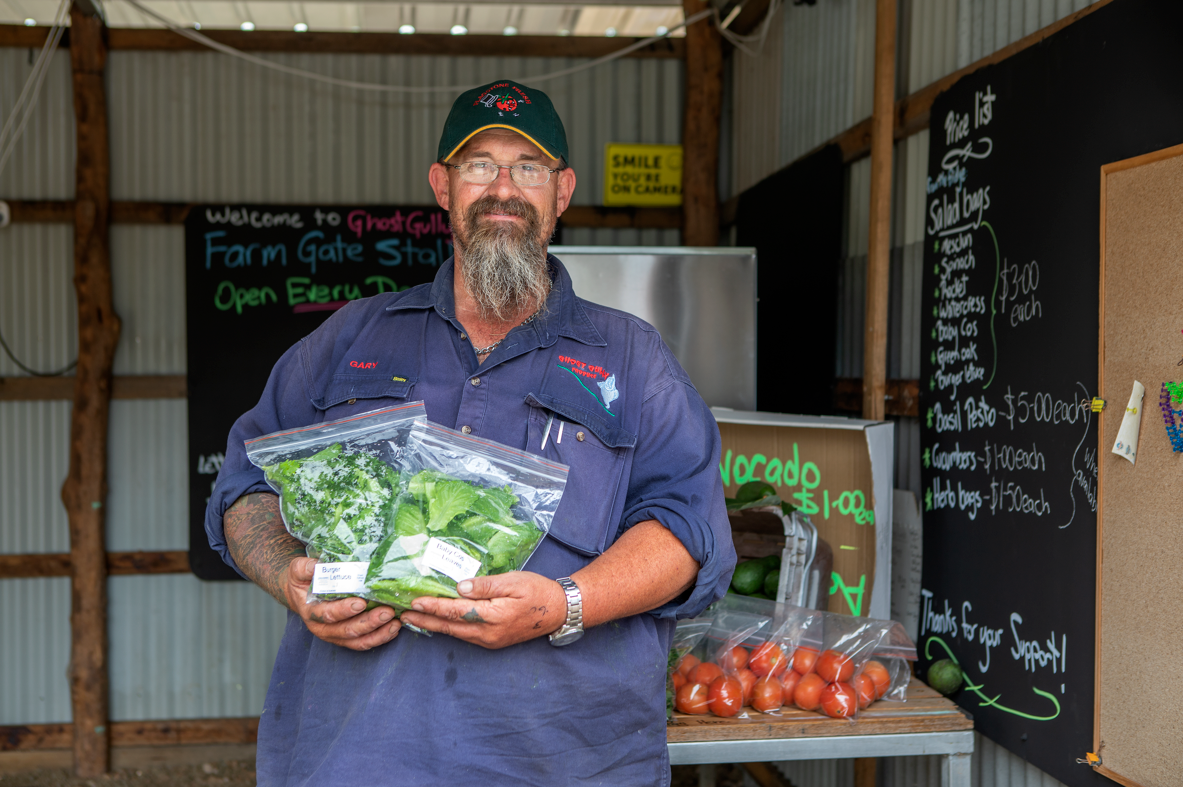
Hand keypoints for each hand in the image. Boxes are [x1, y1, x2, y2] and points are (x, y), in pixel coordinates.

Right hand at [283, 557, 401, 650]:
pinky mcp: (347, 638)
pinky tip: (394, 629)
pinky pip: (364, 643)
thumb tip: (314, 564)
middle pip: (346, 631)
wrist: (301, 594)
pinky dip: (380, 638)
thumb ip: (304, 568)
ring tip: (395, 623)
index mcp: (311, 612)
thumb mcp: (298, 570)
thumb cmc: (302, 580)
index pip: (327, 614)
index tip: (360, 603)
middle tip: (387, 612)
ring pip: (358, 640)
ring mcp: (335, 635)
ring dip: (378, 633)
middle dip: (368, 622)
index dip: (344, 610)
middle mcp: (322, 628)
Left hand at [399, 572, 566, 648]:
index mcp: (493, 616)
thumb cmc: (538, 591)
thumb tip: (460, 587)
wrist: (559, 611)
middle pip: (449, 627)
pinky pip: (464, 635)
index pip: (455, 611)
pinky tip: (438, 622)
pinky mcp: (492, 641)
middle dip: (424, 620)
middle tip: (401, 615)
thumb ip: (486, 585)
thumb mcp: (514, 581)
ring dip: (433, 625)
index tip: (413, 601)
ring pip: (455, 633)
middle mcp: (488, 633)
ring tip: (413, 618)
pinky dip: (448, 628)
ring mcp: (489, 640)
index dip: (433, 606)